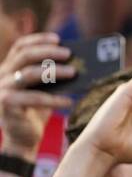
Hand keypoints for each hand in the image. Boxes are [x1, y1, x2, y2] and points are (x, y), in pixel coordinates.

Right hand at [0, 33, 73, 155]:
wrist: (23, 138)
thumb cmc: (36, 111)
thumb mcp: (44, 89)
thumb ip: (52, 75)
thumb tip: (78, 61)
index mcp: (10, 68)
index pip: (20, 46)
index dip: (38, 39)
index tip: (58, 39)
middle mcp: (2, 75)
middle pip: (24, 55)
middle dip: (48, 52)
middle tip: (70, 54)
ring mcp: (3, 89)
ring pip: (29, 73)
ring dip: (54, 71)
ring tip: (74, 73)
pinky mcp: (7, 104)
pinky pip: (34, 98)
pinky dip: (54, 99)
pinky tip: (70, 101)